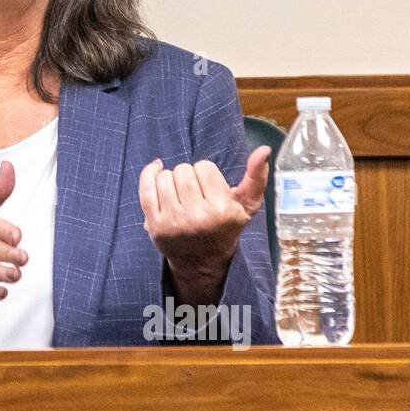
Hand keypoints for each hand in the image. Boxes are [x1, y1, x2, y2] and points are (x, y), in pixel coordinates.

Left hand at [138, 146, 270, 303]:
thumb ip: (257, 177)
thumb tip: (264, 149)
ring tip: (180, 192)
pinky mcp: (154, 226)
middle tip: (194, 192)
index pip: (204, 167)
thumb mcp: (247, 205)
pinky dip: (149, 175)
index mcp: (222, 210)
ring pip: (164, 177)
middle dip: (188, 175)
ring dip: (170, 178)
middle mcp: (198, 218)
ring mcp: (173, 223)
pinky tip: (157, 170)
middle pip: (183, 170)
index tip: (209, 187)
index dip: (206, 173)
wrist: (201, 261)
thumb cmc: (226, 227)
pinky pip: (145, 188)